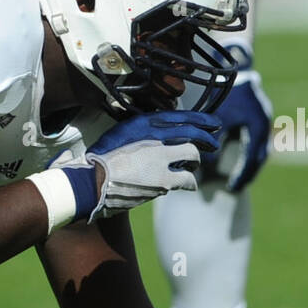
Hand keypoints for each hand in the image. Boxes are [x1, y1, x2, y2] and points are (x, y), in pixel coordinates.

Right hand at [86, 110, 221, 218]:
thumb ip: (141, 128)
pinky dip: (181, 183)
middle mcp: (160, 146)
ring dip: (191, 170)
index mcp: (148, 128)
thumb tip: (155, 123)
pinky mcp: (162, 185)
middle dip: (204, 147)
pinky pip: (179, 183)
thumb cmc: (101, 157)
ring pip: (190, 167)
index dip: (203, 123)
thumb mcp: (121, 133)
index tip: (214, 124)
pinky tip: (179, 185)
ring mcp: (163, 168)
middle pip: (193, 146)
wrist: (93, 183)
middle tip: (211, 147)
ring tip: (191, 170)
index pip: (186, 121)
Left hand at [206, 68, 272, 191]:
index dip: (241, 174)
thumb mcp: (217, 115)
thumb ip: (211, 138)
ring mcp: (264, 119)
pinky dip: (250, 154)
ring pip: (260, 150)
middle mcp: (265, 123)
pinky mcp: (259, 116)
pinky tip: (241, 162)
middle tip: (235, 189)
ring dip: (250, 166)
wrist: (235, 64)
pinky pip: (257, 141)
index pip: (251, 157)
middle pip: (259, 157)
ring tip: (239, 181)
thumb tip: (203, 162)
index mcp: (257, 125)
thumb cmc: (224, 90)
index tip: (232, 188)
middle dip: (248, 174)